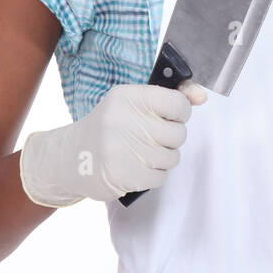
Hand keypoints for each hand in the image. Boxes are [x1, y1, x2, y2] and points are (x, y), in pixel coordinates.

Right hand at [19, 81, 207, 206]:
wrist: (71, 157)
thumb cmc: (110, 126)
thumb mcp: (133, 102)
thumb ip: (171, 96)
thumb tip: (202, 96)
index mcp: (128, 97)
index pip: (178, 103)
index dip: (180, 113)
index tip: (169, 117)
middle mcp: (124, 120)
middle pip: (178, 133)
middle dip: (170, 138)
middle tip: (151, 137)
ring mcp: (122, 149)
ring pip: (172, 157)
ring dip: (162, 158)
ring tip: (142, 153)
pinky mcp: (122, 175)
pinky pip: (160, 177)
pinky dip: (152, 175)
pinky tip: (136, 167)